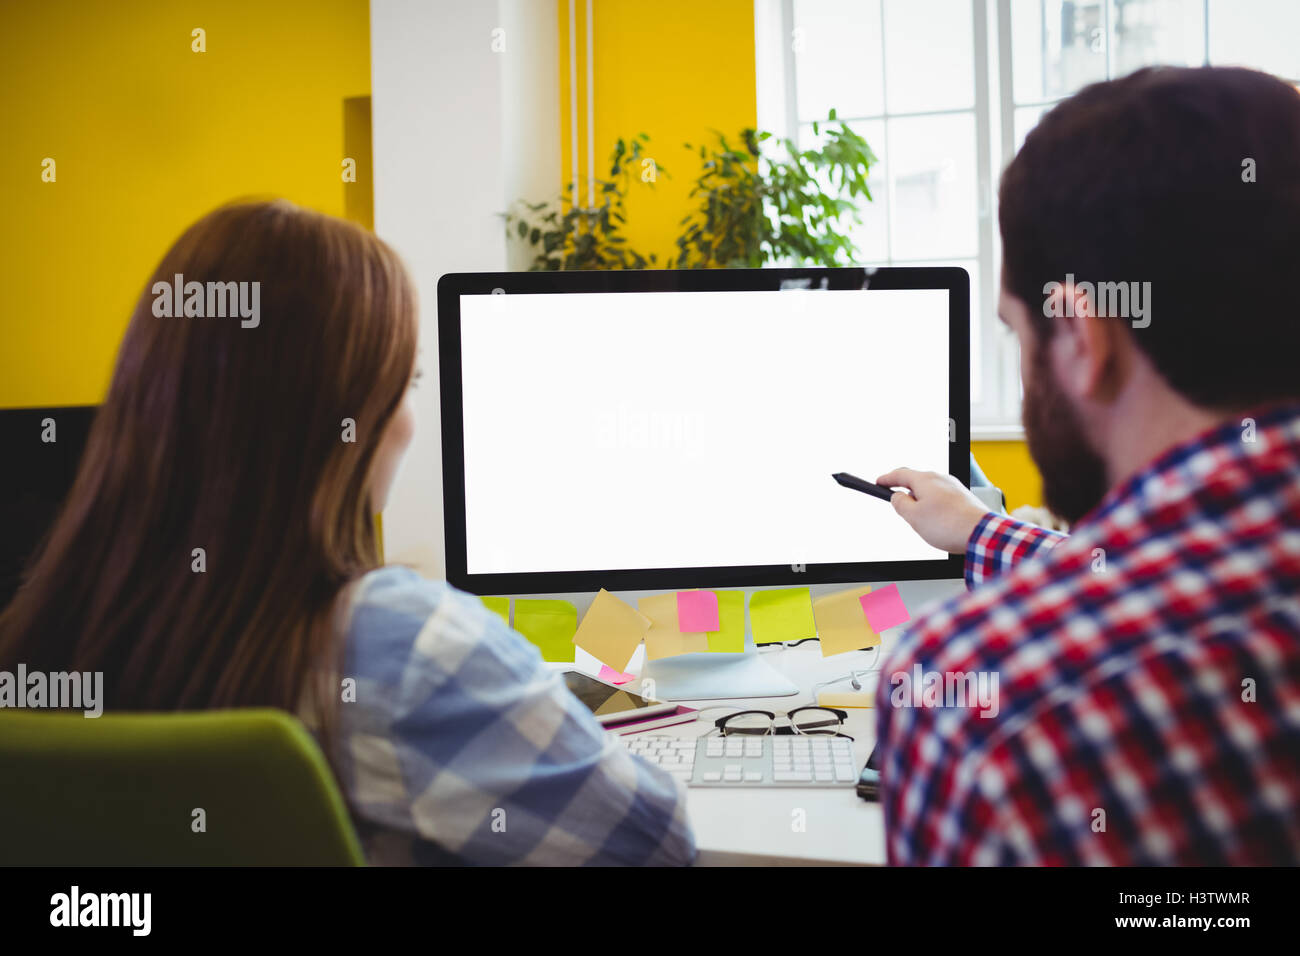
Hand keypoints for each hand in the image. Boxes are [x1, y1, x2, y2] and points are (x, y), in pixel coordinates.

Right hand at [875, 467, 990, 554]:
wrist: (980, 533)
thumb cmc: (948, 524)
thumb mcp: (913, 516)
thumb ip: (900, 504)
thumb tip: (897, 496)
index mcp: (925, 479)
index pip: (900, 474)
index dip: (886, 479)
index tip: (879, 482)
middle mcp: (940, 478)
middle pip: (916, 481)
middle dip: (905, 492)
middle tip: (898, 505)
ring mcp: (954, 486)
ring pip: (930, 490)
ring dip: (921, 501)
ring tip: (921, 520)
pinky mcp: (963, 497)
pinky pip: (942, 497)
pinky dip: (934, 506)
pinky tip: (937, 520)